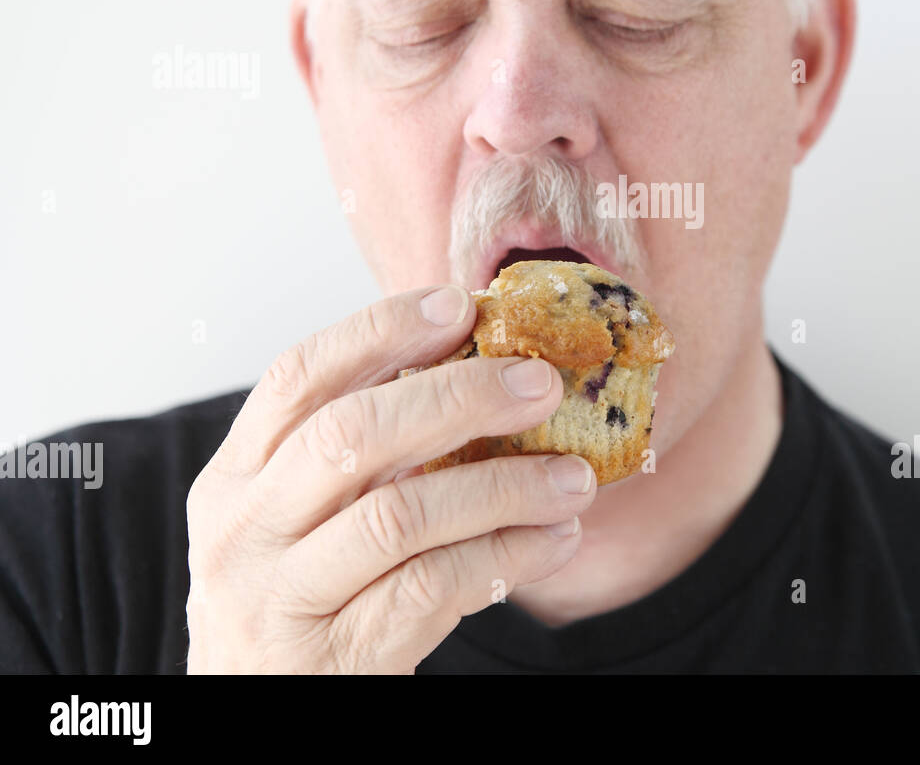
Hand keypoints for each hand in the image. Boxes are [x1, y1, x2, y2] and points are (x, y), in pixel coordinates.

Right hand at [184, 284, 594, 672]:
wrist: (262, 722)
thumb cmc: (303, 598)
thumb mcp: (305, 517)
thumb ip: (365, 451)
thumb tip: (483, 365)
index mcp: (237, 476)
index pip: (298, 376)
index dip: (379, 330)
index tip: (460, 304)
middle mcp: (243, 531)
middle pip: (352, 434)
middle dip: (459, 397)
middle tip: (542, 384)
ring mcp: (281, 599)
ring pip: (401, 514)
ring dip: (504, 486)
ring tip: (573, 477)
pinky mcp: (333, 659)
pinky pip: (434, 588)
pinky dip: (506, 556)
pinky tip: (555, 540)